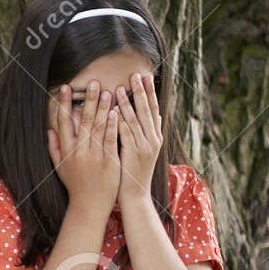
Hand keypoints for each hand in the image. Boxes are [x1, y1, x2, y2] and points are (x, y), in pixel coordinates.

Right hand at [47, 79, 119, 214]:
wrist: (89, 206)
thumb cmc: (75, 185)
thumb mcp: (60, 167)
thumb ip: (54, 148)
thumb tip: (49, 130)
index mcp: (66, 151)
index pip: (63, 122)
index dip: (65, 104)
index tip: (66, 88)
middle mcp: (79, 152)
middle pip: (84, 121)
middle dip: (89, 100)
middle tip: (93, 82)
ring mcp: (95, 157)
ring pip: (99, 128)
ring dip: (104, 108)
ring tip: (108, 91)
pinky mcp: (109, 162)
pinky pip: (112, 140)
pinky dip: (114, 126)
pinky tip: (117, 113)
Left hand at [114, 72, 161, 203]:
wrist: (135, 195)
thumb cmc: (134, 170)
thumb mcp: (144, 149)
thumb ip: (148, 131)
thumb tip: (155, 115)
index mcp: (155, 137)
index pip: (154, 110)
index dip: (150, 93)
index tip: (146, 77)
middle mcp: (152, 140)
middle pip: (147, 111)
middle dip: (142, 92)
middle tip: (136, 74)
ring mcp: (144, 147)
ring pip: (135, 121)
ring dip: (127, 103)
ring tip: (120, 88)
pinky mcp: (133, 154)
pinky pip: (126, 134)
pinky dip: (120, 121)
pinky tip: (113, 110)